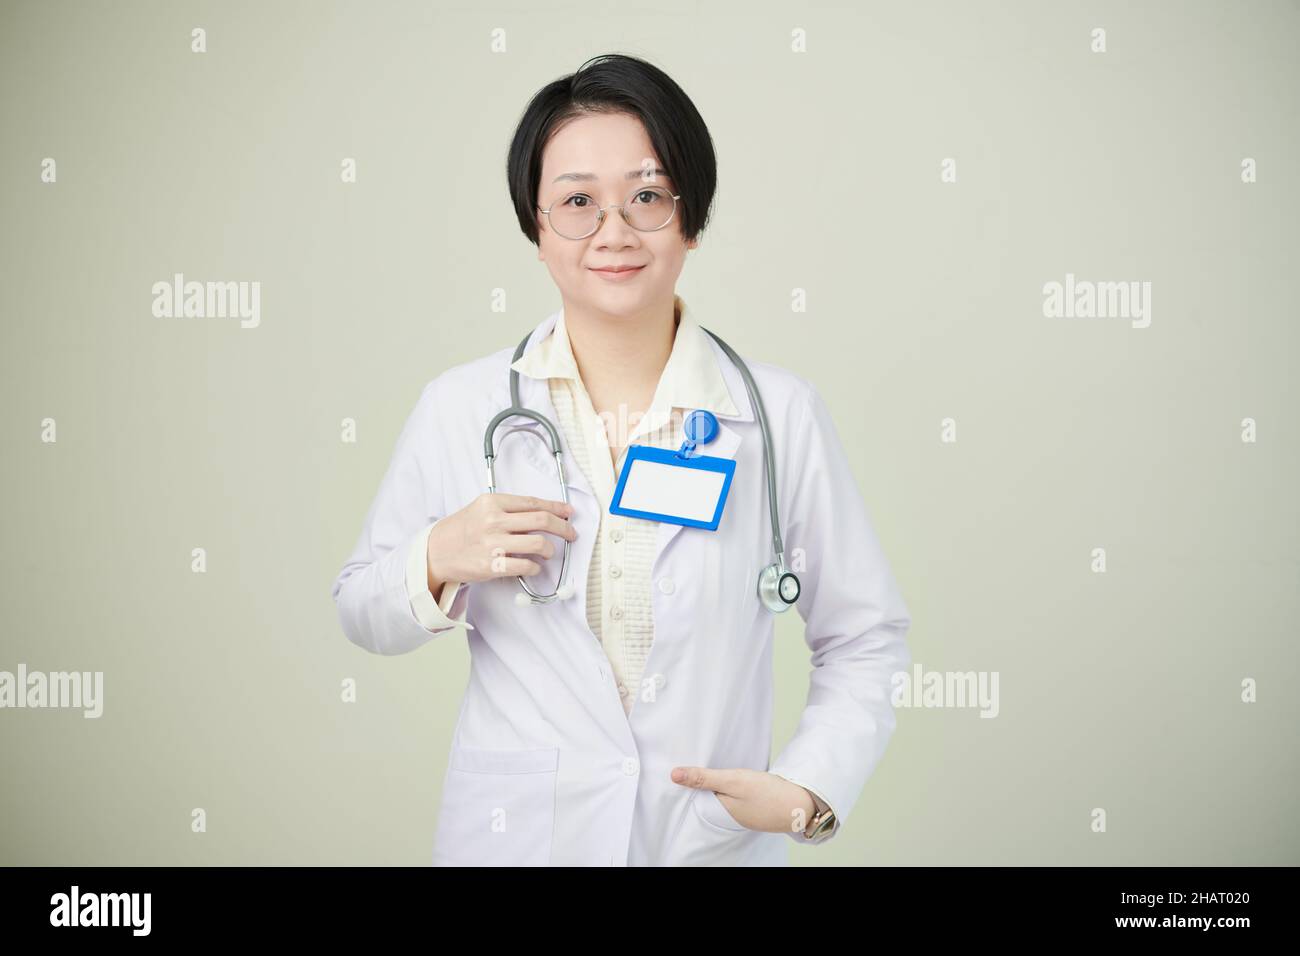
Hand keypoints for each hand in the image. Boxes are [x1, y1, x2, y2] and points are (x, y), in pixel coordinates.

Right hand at [427, 493, 576, 585]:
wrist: (437, 551)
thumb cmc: (463, 530)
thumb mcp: (482, 509)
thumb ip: (509, 509)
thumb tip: (544, 513)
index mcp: (493, 503)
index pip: (533, 503)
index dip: (556, 508)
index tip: (568, 512)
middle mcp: (494, 521)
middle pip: (542, 520)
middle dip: (563, 527)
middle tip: (571, 533)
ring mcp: (493, 544)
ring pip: (539, 543)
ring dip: (550, 549)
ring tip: (548, 552)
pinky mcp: (492, 565)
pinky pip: (526, 566)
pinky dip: (536, 567)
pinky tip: (534, 566)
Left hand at [670, 766, 818, 834]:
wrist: (801, 804)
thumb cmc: (768, 794)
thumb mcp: (733, 780)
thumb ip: (704, 778)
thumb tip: (674, 775)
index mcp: (718, 809)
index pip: (693, 794)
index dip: (685, 781)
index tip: (673, 765)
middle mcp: (727, 813)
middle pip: (705, 795)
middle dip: (697, 782)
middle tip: (686, 760)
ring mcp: (740, 811)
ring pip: (719, 794)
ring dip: (714, 783)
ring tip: (704, 766)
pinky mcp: (752, 806)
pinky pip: (733, 795)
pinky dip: (729, 786)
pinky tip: (730, 776)